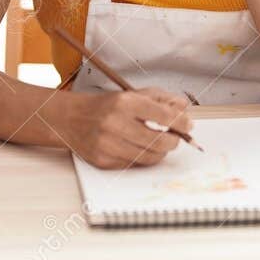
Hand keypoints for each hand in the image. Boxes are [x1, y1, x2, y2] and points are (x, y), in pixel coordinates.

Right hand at [58, 88, 193, 168]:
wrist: (71, 119)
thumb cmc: (105, 106)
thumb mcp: (132, 94)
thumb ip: (160, 98)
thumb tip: (183, 107)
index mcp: (125, 103)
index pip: (163, 115)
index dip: (181, 122)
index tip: (188, 125)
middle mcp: (115, 123)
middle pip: (159, 140)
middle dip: (173, 140)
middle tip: (176, 138)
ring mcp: (108, 145)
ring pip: (149, 157)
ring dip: (161, 152)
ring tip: (160, 143)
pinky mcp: (104, 161)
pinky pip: (134, 165)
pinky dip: (143, 158)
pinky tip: (142, 149)